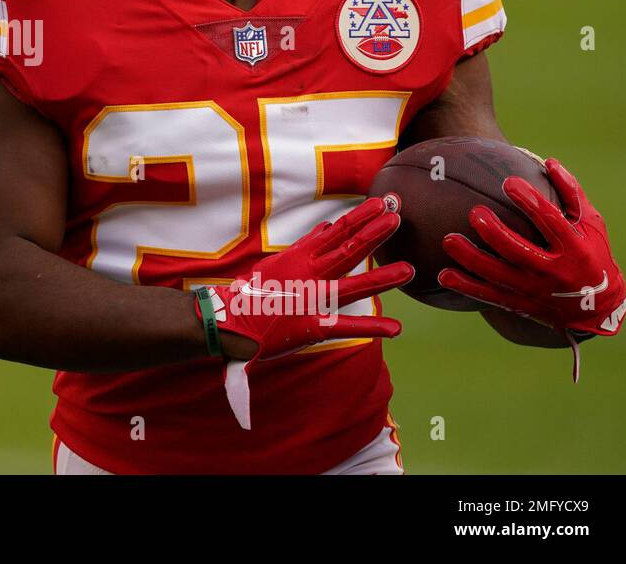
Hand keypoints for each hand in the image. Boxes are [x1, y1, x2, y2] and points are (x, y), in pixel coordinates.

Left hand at [203, 198, 412, 429]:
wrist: (227, 314)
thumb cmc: (251, 340)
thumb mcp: (255, 363)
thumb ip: (244, 389)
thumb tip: (240, 419)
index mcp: (307, 320)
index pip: (345, 326)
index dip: (370, 329)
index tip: (397, 331)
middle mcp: (308, 288)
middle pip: (347, 261)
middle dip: (373, 242)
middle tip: (398, 223)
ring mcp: (301, 267)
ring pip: (338, 240)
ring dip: (362, 222)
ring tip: (386, 206)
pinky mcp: (293, 256)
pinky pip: (318, 238)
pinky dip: (334, 228)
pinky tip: (348, 217)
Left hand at [438, 159, 625, 336]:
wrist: (598, 307)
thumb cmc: (592, 253)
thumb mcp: (591, 224)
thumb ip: (571, 193)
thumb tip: (549, 162)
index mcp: (574, 248)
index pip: (550, 221)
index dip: (530, 201)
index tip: (508, 182)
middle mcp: (555, 272)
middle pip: (519, 251)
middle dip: (494, 233)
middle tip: (474, 213)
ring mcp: (536, 291)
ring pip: (499, 276)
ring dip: (471, 258)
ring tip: (448, 240)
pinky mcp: (522, 304)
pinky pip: (490, 296)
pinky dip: (466, 287)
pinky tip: (443, 275)